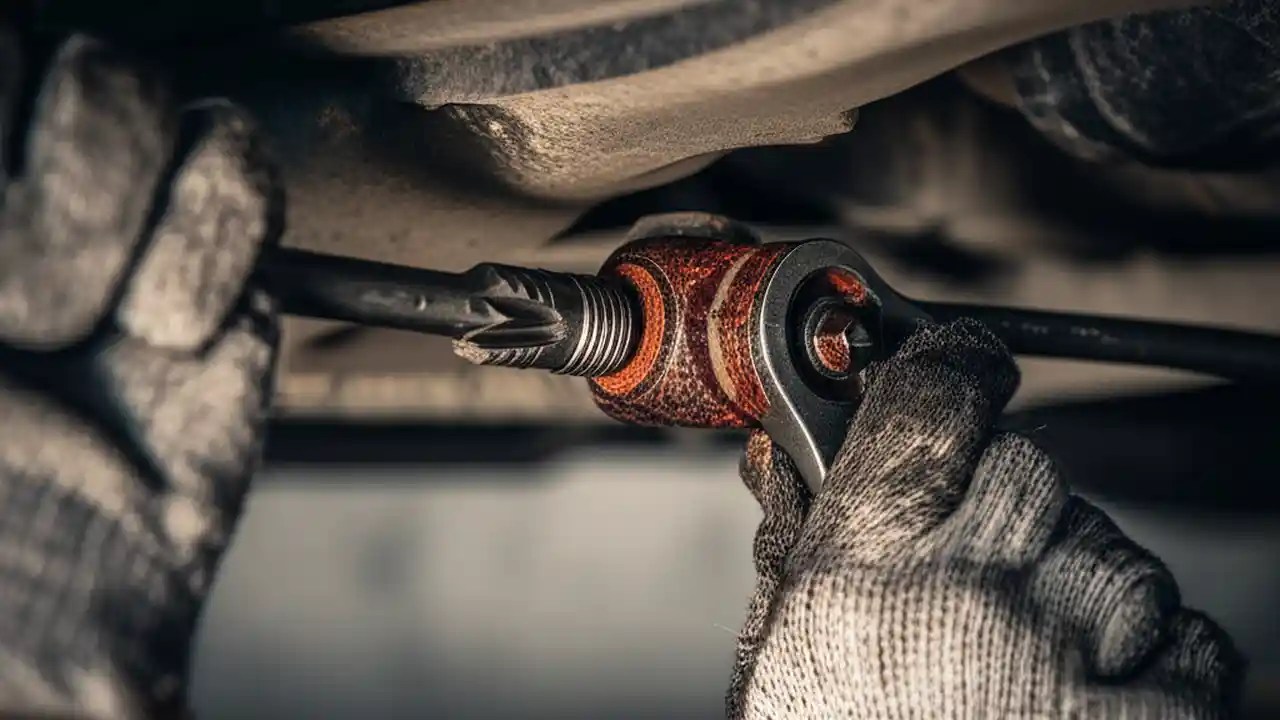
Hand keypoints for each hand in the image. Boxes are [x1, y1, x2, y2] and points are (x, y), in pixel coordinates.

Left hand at [0, 31, 279, 716]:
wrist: (36, 629)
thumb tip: (17, 138)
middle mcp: (20, 202)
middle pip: (63, 65)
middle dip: (49, 189)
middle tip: (16, 310)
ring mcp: (122, 233)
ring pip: (151, 103)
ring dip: (115, 222)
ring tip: (84, 328)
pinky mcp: (224, 276)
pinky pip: (239, 180)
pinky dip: (214, 245)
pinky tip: (166, 332)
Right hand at [728, 320, 1241, 717]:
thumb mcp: (780, 666)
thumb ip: (792, 546)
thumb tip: (785, 453)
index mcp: (864, 575)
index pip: (932, 400)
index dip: (949, 372)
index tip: (956, 372)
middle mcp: (973, 598)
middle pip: (1029, 466)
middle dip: (1005, 505)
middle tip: (970, 570)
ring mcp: (1078, 655)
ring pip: (1110, 545)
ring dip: (1076, 585)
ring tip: (1018, 661)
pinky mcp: (1161, 711)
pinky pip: (1181, 629)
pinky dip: (1143, 655)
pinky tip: (1077, 701)